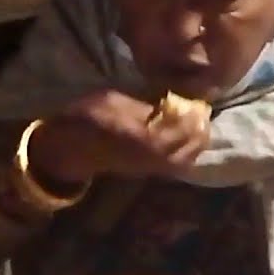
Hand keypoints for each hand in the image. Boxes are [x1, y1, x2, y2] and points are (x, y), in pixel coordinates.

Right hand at [28, 89, 210, 186]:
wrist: (69, 149)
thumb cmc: (87, 117)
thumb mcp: (113, 102)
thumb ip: (143, 107)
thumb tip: (172, 105)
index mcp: (138, 135)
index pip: (177, 132)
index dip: (192, 120)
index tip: (200, 105)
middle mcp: (147, 157)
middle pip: (186, 151)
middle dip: (199, 134)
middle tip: (204, 115)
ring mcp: (148, 168)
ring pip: (183, 162)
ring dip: (196, 145)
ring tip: (200, 126)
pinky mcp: (146, 172)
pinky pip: (175, 167)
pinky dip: (188, 154)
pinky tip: (189, 140)